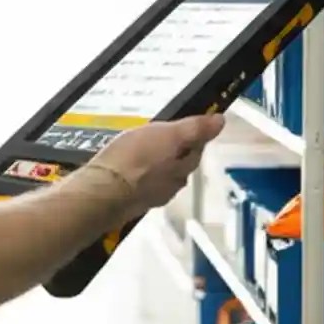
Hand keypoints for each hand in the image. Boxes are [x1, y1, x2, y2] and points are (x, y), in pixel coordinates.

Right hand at [86, 115, 224, 219]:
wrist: (103, 191)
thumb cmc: (135, 160)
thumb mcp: (168, 135)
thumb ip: (194, 129)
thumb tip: (220, 121)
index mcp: (183, 170)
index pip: (196, 150)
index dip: (192, 136)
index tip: (183, 125)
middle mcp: (171, 187)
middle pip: (178, 165)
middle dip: (172, 151)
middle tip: (158, 135)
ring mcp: (150, 197)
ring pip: (159, 176)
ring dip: (154, 164)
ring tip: (139, 149)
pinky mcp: (129, 202)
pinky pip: (139, 184)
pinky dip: (136, 175)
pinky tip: (125, 167)